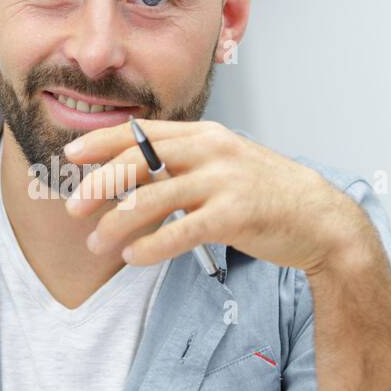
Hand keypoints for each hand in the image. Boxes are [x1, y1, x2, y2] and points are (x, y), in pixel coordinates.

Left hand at [62, 119, 373, 275]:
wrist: (320, 217)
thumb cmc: (265, 194)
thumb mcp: (222, 165)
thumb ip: (181, 165)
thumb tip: (131, 174)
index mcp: (205, 135)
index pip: (142, 133)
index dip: (101, 142)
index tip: (71, 154)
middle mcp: (212, 150)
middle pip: (139, 161)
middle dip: (99, 183)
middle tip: (73, 206)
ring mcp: (224, 181)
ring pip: (154, 199)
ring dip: (118, 222)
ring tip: (96, 241)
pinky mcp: (235, 214)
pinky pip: (181, 231)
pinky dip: (151, 246)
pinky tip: (133, 257)